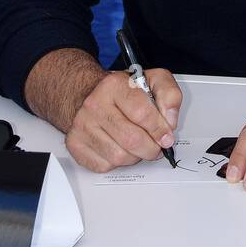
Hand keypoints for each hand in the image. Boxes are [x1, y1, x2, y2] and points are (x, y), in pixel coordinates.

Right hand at [64, 68, 181, 172]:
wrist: (88, 94)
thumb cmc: (123, 91)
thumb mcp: (153, 81)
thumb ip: (169, 95)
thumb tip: (170, 121)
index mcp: (115, 86)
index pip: (142, 113)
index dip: (159, 129)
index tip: (167, 137)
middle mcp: (95, 105)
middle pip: (131, 139)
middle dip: (151, 148)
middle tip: (156, 146)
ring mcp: (82, 126)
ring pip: (119, 156)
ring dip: (135, 156)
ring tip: (138, 145)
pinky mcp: (76, 144)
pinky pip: (105, 165)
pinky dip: (118, 162)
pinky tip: (120, 148)